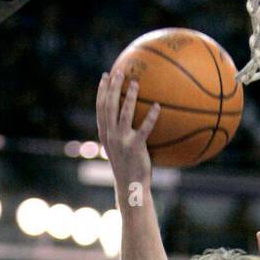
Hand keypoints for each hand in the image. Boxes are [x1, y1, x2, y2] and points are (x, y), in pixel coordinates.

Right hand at [96, 70, 160, 193]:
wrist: (130, 187)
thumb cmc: (128, 167)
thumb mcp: (119, 149)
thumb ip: (120, 133)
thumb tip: (129, 118)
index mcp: (105, 134)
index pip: (100, 108)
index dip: (102, 91)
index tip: (105, 76)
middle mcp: (111, 135)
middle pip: (109, 106)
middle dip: (112, 87)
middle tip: (119, 72)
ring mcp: (122, 141)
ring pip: (123, 113)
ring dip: (129, 97)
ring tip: (135, 83)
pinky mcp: (135, 147)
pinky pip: (144, 129)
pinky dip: (151, 117)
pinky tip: (158, 106)